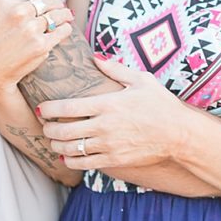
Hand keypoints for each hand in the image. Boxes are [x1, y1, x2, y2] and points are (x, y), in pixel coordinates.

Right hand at [0, 0, 74, 99]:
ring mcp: (31, 30)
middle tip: (57, 7)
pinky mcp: (41, 46)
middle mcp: (19, 13)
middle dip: (56, 2)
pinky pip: (63, 30)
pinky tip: (62, 29)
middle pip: (51, 0)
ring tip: (64, 16)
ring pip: (59, 14)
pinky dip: (66, 28)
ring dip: (64, 14)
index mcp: (4, 0)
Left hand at [35, 57, 192, 169]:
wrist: (178, 134)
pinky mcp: (114, 160)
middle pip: (63, 130)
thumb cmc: (161, 104)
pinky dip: (70, 161)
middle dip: (48, 129)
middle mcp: (104, 126)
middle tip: (45, 125)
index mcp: (108, 104)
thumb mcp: (141, 80)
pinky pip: (83, 163)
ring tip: (53, 140)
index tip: (41, 109)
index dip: (48, 109)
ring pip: (70, 149)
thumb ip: (115, 69)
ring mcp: (108, 145)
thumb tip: (96, 57)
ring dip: (56, 145)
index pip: (67, 107)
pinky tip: (66, 156)